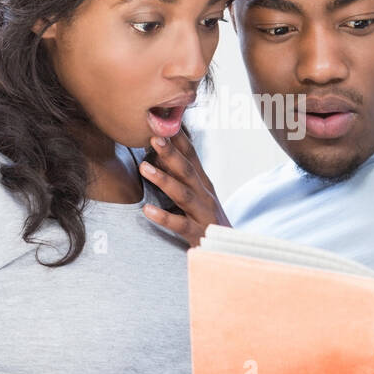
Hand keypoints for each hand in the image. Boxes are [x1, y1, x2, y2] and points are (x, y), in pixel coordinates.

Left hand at [139, 127, 230, 246]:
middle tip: (154, 137)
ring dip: (164, 179)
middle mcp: (205, 195)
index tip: (163, 122)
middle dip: (171, 153)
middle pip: (187, 170)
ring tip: (144, 168)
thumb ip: (180, 176)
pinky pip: (179, 224)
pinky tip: (146, 210)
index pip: (191, 156)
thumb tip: (158, 154)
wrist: (229, 251)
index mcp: (203, 183)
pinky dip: (163, 217)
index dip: (178, 139)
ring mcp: (203, 214)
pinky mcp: (198, 233)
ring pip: (183, 194)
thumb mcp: (196, 195)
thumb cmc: (206, 220)